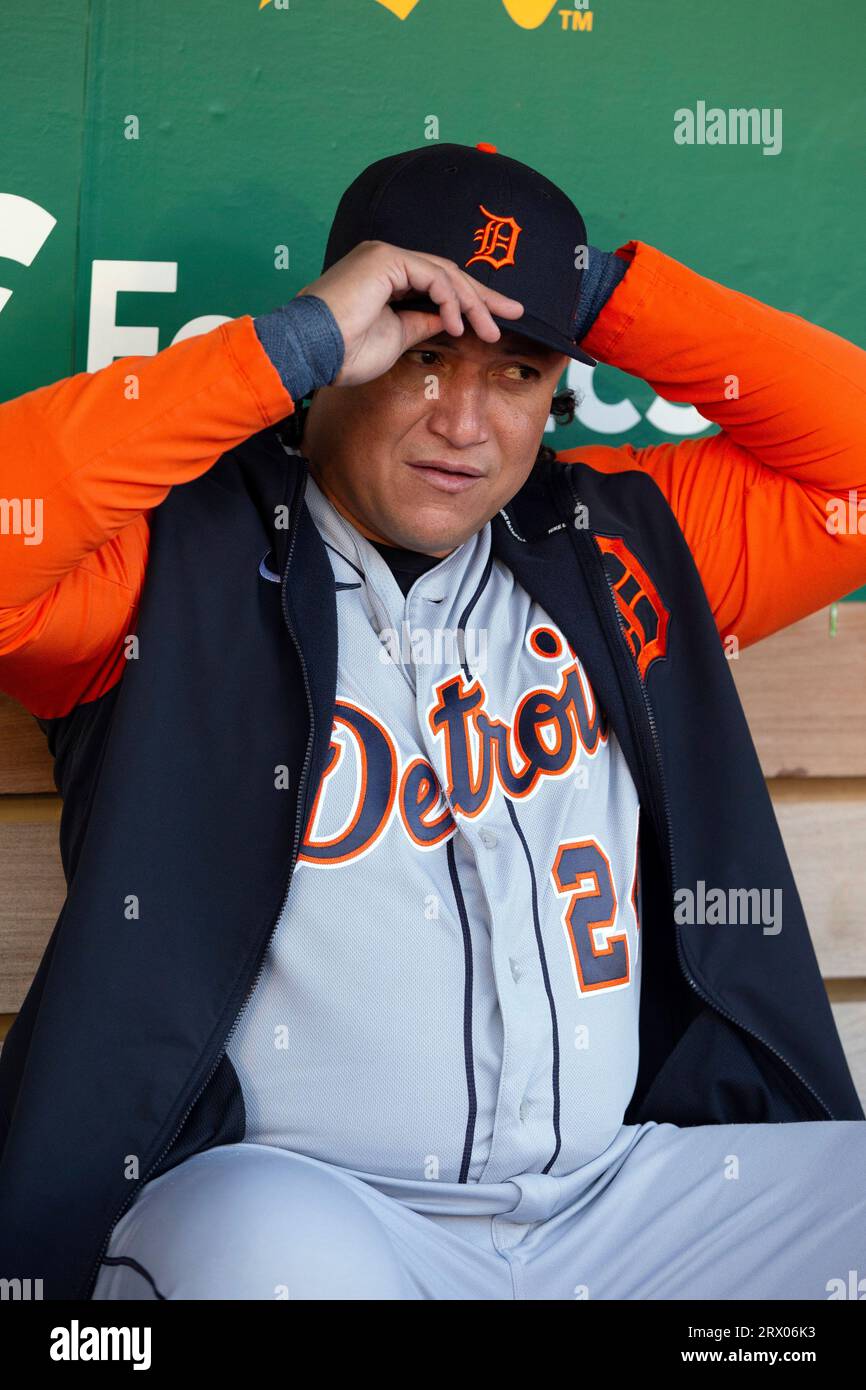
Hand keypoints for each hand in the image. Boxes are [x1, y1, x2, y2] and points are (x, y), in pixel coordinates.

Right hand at [295, 240, 524, 388]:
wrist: (312, 352)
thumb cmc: (344, 352)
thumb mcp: (397, 338)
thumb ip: (423, 322)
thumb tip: (449, 320)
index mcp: (387, 277)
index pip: (439, 284)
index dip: (470, 302)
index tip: (495, 322)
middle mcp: (388, 261)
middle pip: (448, 274)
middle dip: (484, 296)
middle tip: (514, 313)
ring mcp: (387, 257)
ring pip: (445, 274)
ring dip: (472, 303)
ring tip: (489, 330)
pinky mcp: (387, 259)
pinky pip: (433, 277)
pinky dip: (450, 300)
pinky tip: (457, 325)